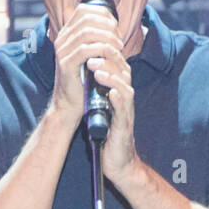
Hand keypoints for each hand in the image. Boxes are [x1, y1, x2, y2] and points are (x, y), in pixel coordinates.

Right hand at [49, 2, 128, 132]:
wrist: (71, 104)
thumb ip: (98, 38)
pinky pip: (86, 49)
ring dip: (107, 38)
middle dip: (108, 26)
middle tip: (119, 39)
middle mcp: (61, 39)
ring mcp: (61, 50)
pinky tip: (112, 55)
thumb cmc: (85, 80)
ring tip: (119, 47)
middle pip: (87, 19)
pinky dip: (103, 50)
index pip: (84, 10)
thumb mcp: (92, 54)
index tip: (116, 27)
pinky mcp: (65, 63)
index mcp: (66, 33)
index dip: (103, 14)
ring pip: (87, 32)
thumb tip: (114, 23)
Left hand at [94, 43, 136, 188]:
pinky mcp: (125, 128)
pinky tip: (112, 93)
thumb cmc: (107, 135)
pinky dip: (119, 100)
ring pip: (125, 88)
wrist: (118, 163)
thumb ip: (94, 92)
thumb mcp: (98, 108)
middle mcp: (125, 100)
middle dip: (107, 60)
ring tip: (96, 69)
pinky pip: (124, 111)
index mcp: (118, 93)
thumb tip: (81, 75)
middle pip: (122, 73)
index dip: (106, 54)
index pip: (116, 67)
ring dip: (111, 77)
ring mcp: (126, 113)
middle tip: (92, 52)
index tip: (91, 46)